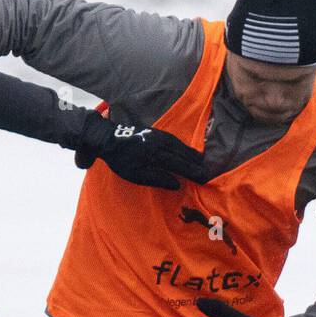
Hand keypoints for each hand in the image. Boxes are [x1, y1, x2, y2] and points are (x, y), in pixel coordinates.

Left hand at [75, 112, 206, 189]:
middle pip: (182, 155)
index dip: (192, 172)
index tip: (203, 178)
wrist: (108, 138)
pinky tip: (187, 150)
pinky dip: (184, 146)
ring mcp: (159, 136)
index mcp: (155, 155)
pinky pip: (175, 140)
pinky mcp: (156, 132)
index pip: (179, 165)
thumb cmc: (120, 161)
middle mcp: (160, 144)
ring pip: (180, 146)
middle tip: (207, 172)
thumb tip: (177, 184)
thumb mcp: (135, 175)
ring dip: (191, 154)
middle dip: (195, 164)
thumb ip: (157, 179)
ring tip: (201, 162)